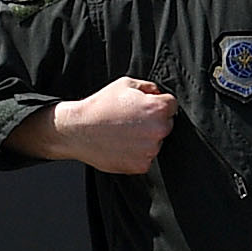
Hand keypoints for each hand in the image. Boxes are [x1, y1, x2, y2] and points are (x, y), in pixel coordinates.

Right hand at [29, 79, 177, 174]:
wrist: (79, 130)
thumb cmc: (101, 106)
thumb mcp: (125, 84)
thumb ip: (149, 87)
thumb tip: (159, 94)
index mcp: (158, 108)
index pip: (172, 105)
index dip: (158, 104)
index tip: (145, 107)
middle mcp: (159, 130)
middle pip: (166, 124)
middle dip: (153, 121)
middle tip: (131, 120)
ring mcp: (151, 150)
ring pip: (156, 142)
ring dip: (145, 139)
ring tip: (123, 133)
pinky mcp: (141, 165)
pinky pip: (146, 158)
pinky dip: (137, 154)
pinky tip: (122, 145)